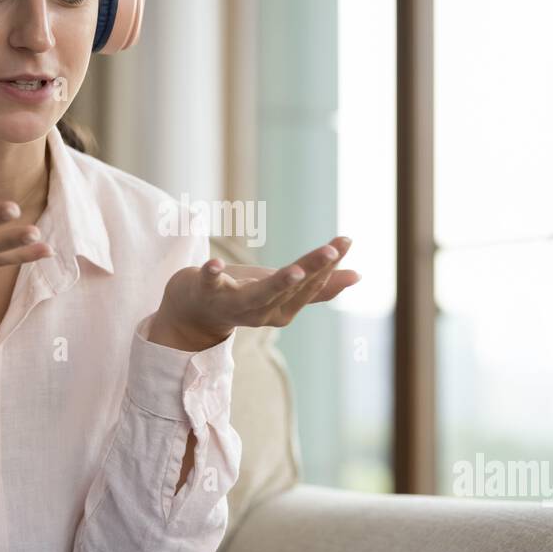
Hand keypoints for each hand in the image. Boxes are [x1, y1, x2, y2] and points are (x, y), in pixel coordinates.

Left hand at [150, 236, 359, 350]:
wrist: (193, 311)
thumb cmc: (243, 297)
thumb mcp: (283, 292)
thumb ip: (319, 288)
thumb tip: (358, 276)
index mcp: (283, 310)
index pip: (310, 286)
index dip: (328, 264)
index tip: (346, 240)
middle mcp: (261, 312)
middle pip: (291, 289)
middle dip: (312, 271)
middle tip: (332, 252)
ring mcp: (233, 303)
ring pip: (259, 294)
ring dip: (277, 283)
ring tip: (295, 269)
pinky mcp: (206, 290)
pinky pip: (210, 284)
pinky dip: (212, 274)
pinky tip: (215, 263)